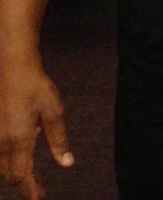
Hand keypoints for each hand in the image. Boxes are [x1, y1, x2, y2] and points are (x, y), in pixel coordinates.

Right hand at [0, 59, 73, 198]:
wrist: (11, 66)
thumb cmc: (35, 86)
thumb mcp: (54, 111)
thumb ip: (59, 140)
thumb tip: (67, 163)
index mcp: (19, 139)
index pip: (21, 175)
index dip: (30, 189)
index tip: (39, 197)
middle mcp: (0, 141)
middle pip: (9, 173)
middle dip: (24, 182)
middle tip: (37, 188)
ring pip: (0, 164)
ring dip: (14, 171)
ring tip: (30, 175)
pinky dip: (6, 158)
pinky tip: (20, 148)